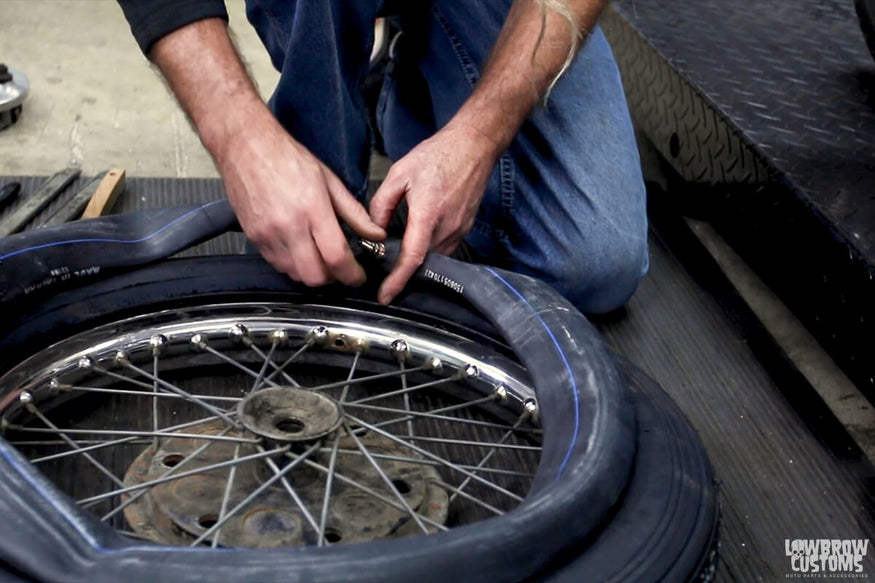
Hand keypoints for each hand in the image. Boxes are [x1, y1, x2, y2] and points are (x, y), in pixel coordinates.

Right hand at [218, 115, 385, 286]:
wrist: (246, 146)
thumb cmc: (286, 158)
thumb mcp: (329, 181)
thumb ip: (354, 212)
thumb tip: (375, 233)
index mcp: (312, 208)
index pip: (336, 257)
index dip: (352, 274)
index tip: (358, 276)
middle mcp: (288, 225)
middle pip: (314, 276)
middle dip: (332, 278)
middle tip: (340, 268)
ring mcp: (267, 234)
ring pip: (295, 275)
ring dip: (311, 272)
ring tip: (319, 256)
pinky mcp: (253, 238)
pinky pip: (277, 265)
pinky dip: (292, 265)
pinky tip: (299, 249)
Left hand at [369, 123, 498, 303]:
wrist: (474, 146)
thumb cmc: (438, 155)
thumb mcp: (400, 173)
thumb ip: (381, 203)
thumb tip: (373, 229)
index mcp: (428, 213)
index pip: (412, 257)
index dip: (397, 280)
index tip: (385, 296)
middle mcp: (447, 227)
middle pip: (422, 261)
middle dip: (402, 270)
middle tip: (382, 270)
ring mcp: (460, 229)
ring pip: (434, 256)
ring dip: (417, 258)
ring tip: (398, 253)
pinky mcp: (465, 228)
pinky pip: (444, 247)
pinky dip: (429, 249)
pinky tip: (417, 238)